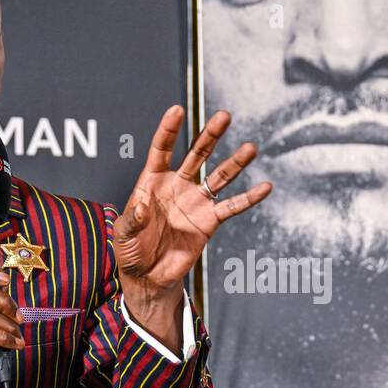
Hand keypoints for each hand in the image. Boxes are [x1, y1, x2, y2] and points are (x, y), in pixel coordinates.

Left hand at [113, 105, 270, 311]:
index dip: (169, 130)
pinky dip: (249, 198)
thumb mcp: (122, 235)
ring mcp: (195, 201)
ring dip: (235, 163)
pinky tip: (265, 187)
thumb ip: (132, 220)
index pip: (162, 149)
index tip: (178, 111)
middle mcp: (177, 185)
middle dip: (210, 136)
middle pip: (196, 154)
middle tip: (224, 116)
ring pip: (218, 176)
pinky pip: (232, 207)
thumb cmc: (130, 251)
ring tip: (251, 148)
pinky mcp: (209, 221)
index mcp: (152, 181)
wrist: (148, 276)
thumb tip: (142, 207)